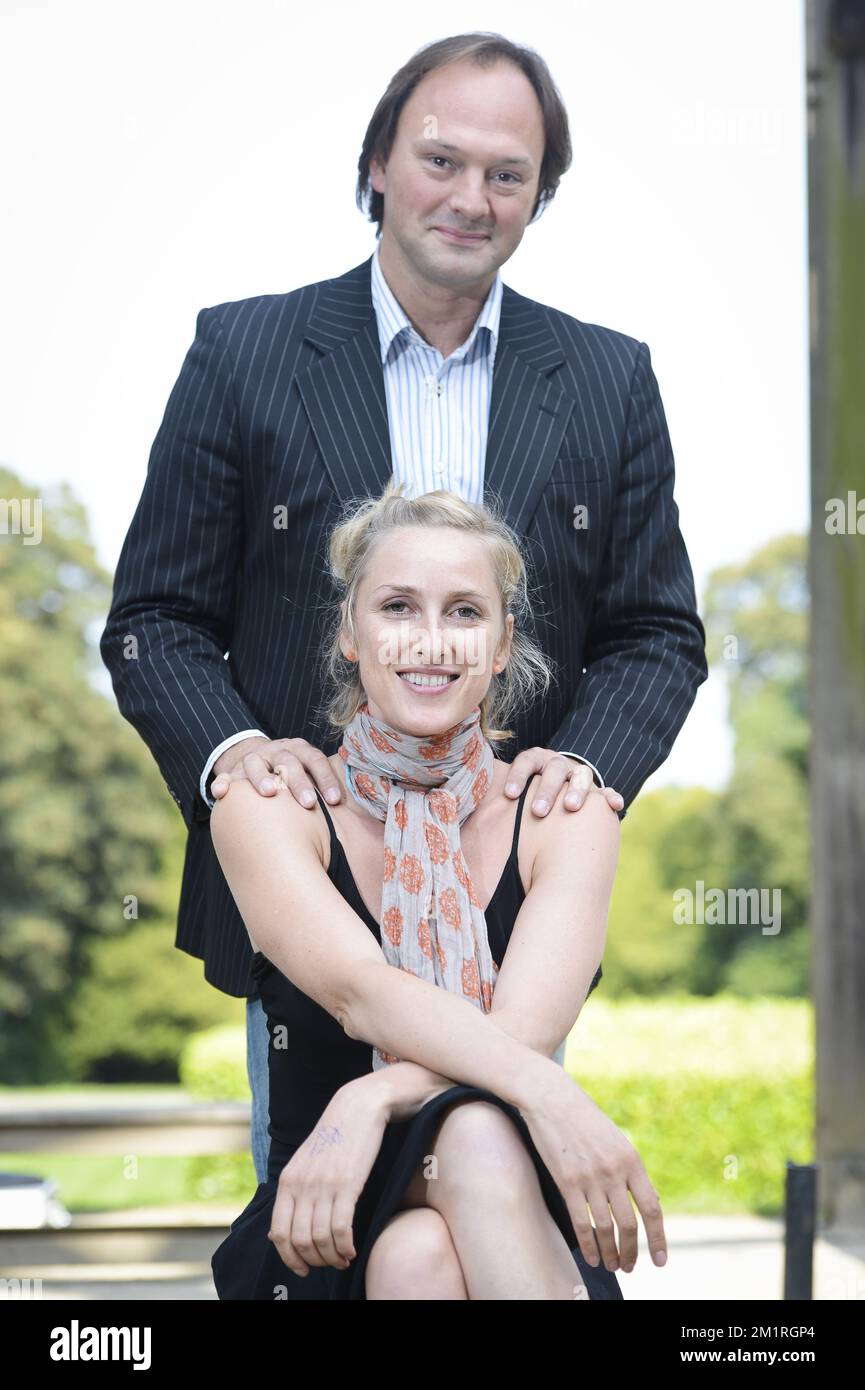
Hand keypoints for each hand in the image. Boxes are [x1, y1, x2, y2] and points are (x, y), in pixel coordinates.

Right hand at [210, 736, 342, 808]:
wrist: (254, 755)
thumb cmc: (289, 773)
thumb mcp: (306, 772)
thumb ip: (322, 785)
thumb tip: (354, 812)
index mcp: (298, 750)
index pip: (315, 760)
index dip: (326, 779)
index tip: (335, 801)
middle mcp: (275, 751)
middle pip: (288, 762)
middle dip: (298, 782)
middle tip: (308, 803)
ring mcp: (252, 758)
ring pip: (255, 764)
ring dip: (262, 777)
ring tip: (269, 792)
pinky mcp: (232, 770)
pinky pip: (225, 776)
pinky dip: (222, 783)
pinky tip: (220, 794)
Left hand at [267, 1077, 389, 1275]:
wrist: (358, 1106)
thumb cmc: (335, 1136)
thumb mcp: (305, 1162)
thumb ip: (295, 1192)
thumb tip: (283, 1230)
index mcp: (287, 1181)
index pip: (278, 1234)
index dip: (289, 1259)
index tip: (303, 1269)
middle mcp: (301, 1186)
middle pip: (299, 1241)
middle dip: (314, 1261)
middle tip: (329, 1264)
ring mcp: (323, 1185)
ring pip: (320, 1239)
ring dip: (332, 1257)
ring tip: (343, 1259)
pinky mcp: (347, 1184)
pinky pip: (341, 1229)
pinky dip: (346, 1247)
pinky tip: (353, 1249)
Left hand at [503, 748, 623, 815]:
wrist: (561, 786)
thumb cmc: (528, 794)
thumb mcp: (513, 789)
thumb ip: (497, 794)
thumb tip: (464, 808)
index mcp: (537, 761)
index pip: (527, 761)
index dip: (518, 776)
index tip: (510, 796)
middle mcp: (558, 764)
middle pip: (554, 770)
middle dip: (546, 789)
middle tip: (538, 812)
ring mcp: (579, 774)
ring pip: (581, 776)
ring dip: (576, 790)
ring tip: (571, 808)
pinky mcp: (597, 789)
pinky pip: (607, 792)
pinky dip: (611, 797)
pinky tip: (615, 806)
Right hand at [520, 1069, 666, 1274]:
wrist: (553, 1099)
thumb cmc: (586, 1120)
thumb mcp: (617, 1141)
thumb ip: (633, 1172)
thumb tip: (653, 1201)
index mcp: (632, 1160)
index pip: (652, 1208)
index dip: (658, 1238)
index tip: (660, 1260)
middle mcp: (613, 1171)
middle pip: (629, 1224)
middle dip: (632, 1251)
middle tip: (631, 1266)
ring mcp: (589, 1177)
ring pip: (605, 1228)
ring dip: (611, 1253)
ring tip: (613, 1267)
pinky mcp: (566, 1181)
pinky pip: (581, 1223)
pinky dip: (589, 1245)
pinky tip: (593, 1257)